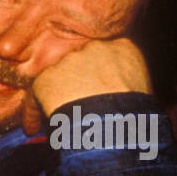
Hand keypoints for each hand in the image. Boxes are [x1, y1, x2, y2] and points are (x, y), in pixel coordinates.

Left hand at [20, 38, 151, 134]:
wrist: (113, 123)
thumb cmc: (135, 114)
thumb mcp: (144, 92)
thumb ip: (128, 84)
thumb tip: (119, 100)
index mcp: (123, 47)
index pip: (107, 55)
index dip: (100, 75)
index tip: (98, 90)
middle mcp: (94, 47)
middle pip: (80, 64)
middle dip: (77, 82)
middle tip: (78, 106)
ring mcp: (68, 61)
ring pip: (58, 78)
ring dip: (56, 96)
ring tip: (57, 120)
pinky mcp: (46, 78)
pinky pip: (35, 95)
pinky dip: (32, 112)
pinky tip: (32, 128)